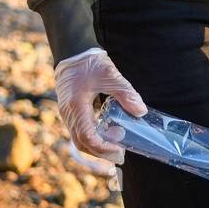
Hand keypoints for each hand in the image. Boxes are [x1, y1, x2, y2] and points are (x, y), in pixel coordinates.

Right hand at [54, 48, 145, 164]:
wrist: (73, 52)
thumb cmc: (90, 62)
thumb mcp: (110, 75)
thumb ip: (126, 93)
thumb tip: (141, 111)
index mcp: (76, 106)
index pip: (87, 137)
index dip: (103, 148)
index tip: (120, 150)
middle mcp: (68, 113)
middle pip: (81, 143)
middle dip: (101, 152)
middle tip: (121, 154)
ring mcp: (67, 113)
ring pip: (79, 139)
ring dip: (97, 146)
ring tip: (117, 145)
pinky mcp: (71, 111)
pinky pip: (79, 131)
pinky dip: (93, 137)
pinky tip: (109, 133)